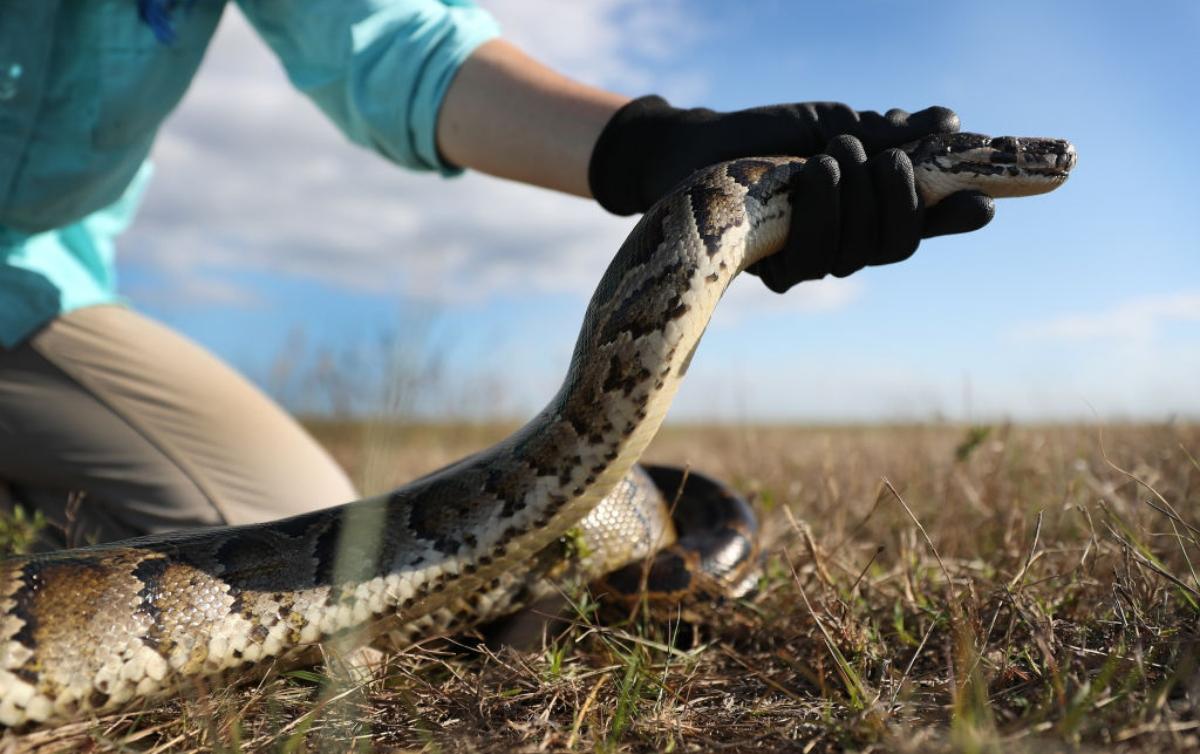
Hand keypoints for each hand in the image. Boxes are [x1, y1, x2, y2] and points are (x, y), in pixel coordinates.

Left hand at [588, 96, 993, 291]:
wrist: (702, 146)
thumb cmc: (771, 137)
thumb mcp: (834, 122)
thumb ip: (889, 133)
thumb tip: (951, 125)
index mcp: (871, 207)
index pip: (925, 222)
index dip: (957, 218)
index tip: (985, 204)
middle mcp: (848, 242)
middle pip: (897, 244)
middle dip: (902, 200)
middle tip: (889, 160)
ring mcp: (813, 261)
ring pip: (858, 251)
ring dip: (854, 196)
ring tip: (832, 154)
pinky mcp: (776, 270)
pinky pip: (814, 257)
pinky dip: (820, 209)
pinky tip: (808, 174)